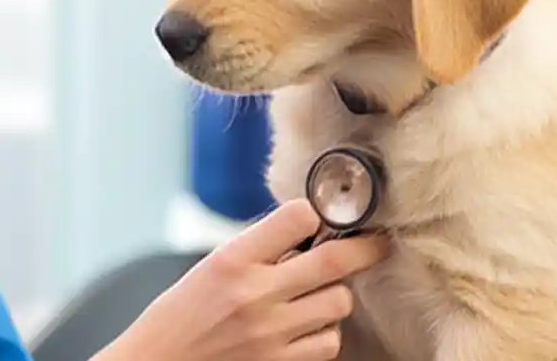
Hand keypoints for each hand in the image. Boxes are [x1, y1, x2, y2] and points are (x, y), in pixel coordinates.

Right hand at [94, 199, 389, 360]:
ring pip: (338, 302)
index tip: (322, 218)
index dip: (315, 214)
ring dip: (334, 296)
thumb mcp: (209, 268)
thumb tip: (305, 232)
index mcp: (233, 260)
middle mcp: (255, 294)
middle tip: (377, 244)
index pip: (297, 217)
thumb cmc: (179, 317)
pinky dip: (324, 332)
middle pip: (335, 260)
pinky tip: (304, 327)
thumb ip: (255, 250)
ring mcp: (272, 333)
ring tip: (312, 296)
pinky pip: (329, 341)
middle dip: (365, 248)